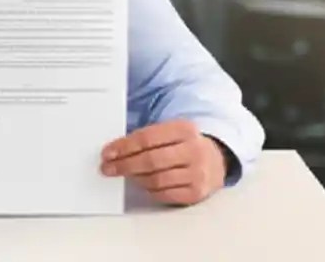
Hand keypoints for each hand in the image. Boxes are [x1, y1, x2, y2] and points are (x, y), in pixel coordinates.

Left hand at [100, 119, 226, 206]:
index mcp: (185, 129)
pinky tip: (142, 184)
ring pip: (156, 180)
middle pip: (150, 160)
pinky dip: (149, 190)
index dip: (123, 146)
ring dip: (135, 178)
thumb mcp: (171, 132)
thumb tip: (114, 151)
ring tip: (126, 174)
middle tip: (108, 168)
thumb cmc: (184, 145)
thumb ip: (147, 138)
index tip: (107, 153)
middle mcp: (194, 151)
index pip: (147, 138)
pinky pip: (164, 194)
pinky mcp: (197, 193)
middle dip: (124, 165)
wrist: (217, 160)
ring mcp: (197, 174)